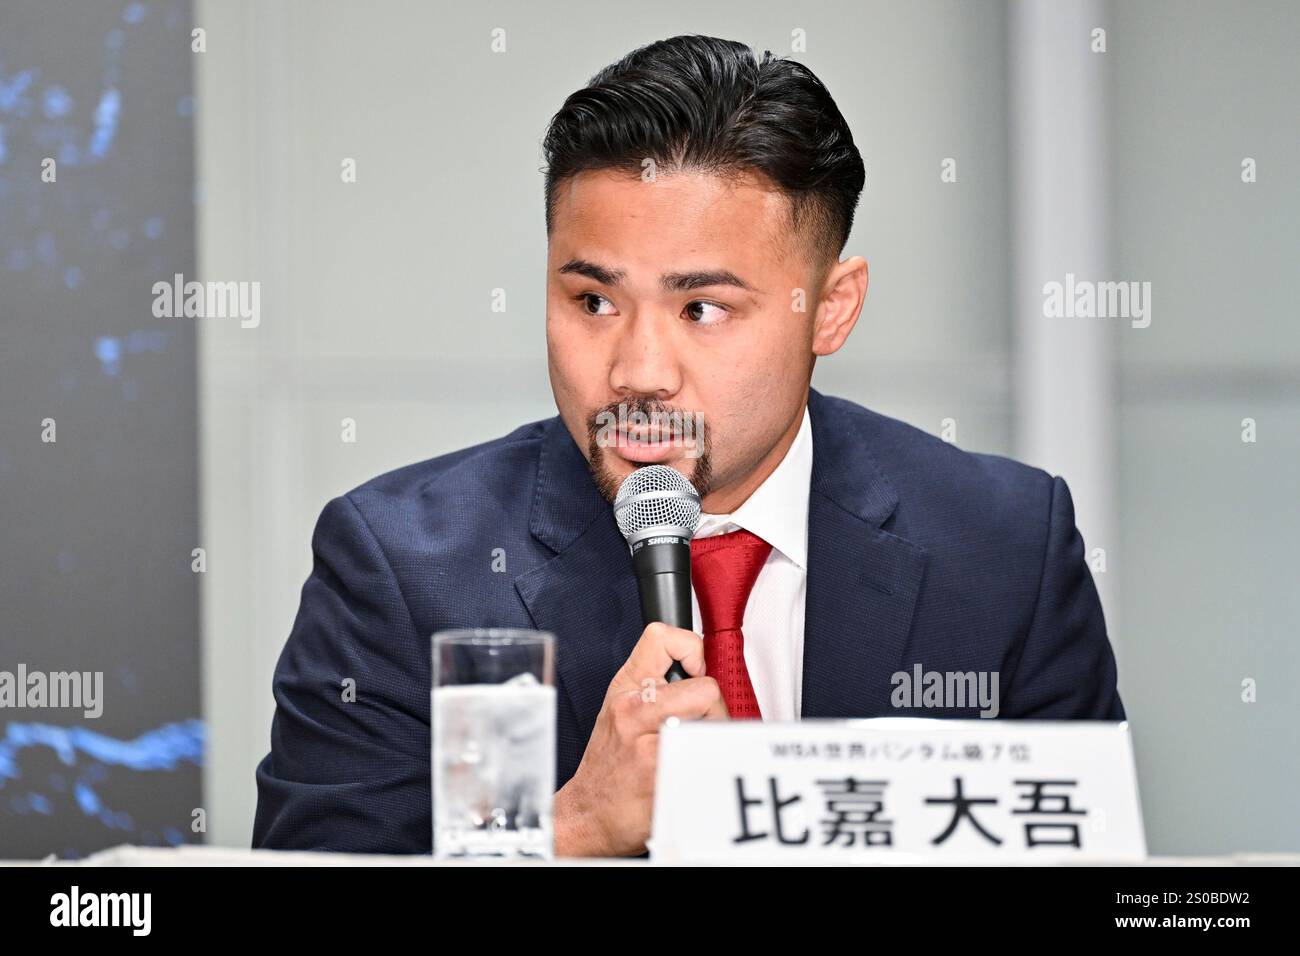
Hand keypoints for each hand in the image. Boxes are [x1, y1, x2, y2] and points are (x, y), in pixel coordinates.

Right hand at [554, 622, 726, 856]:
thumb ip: (654, 680)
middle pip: (706, 690)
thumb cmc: (608, 762)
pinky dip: (708, 767)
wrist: (587, 814)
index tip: (694, 672)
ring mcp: (648, 746)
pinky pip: (708, 760)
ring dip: (713, 739)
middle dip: (712, 710)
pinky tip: (688, 772)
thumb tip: (700, 666)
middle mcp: (632, 711)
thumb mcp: (619, 705)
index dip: (692, 650)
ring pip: (714, 726)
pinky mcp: (663, 779)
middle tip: (697, 726)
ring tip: (691, 749)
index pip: (662, 639)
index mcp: (624, 688)